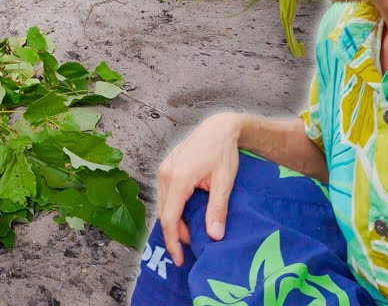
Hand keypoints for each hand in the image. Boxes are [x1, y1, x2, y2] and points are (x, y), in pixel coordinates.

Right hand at [156, 112, 243, 266]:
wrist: (218, 127)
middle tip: (189, 250)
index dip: (173, 241)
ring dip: (174, 221)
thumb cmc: (222, 152)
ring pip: (163, 205)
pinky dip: (173, 209)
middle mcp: (165, 174)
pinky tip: (186, 215)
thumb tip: (214, 236)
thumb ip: (217, 209)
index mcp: (178, 178)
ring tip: (191, 234)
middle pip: (164, 213)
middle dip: (175, 234)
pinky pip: (165, 195)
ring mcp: (163, 170)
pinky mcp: (166, 168)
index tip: (179, 258)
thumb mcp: (224, 182)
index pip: (170, 218)